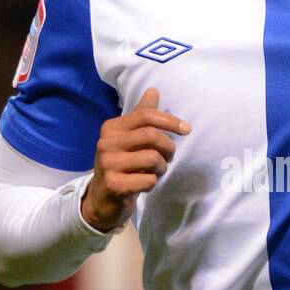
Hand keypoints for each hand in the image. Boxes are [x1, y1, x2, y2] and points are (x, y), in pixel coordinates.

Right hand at [81, 86, 190, 231]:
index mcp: (111, 128)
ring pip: (152, 159)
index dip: (170, 121)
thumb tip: (153, 90)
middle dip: (168, 147)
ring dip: (161, 168)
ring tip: (155, 172)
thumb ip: (141, 116)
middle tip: (169, 157)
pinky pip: (148, 180)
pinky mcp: (113, 185)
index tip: (187, 129)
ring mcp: (108, 164)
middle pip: (151, 136)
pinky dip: (152, 183)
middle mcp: (106, 143)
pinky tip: (144, 184)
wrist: (102, 199)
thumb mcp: (129, 138)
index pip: (146, 115)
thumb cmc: (122, 164)